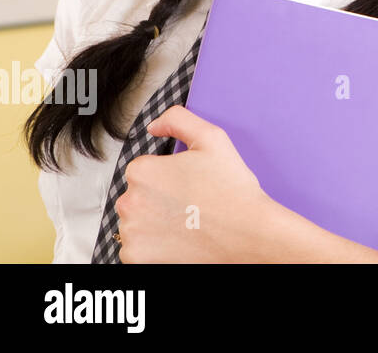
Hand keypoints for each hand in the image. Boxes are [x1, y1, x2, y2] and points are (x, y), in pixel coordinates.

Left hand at [115, 105, 275, 262]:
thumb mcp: (212, 138)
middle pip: (138, 196)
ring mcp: (131, 232)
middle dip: (158, 199)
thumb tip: (154, 126)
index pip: (145, 170)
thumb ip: (178, 119)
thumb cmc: (232, 190)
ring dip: (154, 222)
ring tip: (186, 223)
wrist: (248, 234)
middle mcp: (129, 201)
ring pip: (136, 221)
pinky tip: (179, 240)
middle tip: (191, 204)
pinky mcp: (135, 257)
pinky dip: (153, 245)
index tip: (190, 184)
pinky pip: (136, 247)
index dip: (169, 175)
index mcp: (142, 171)